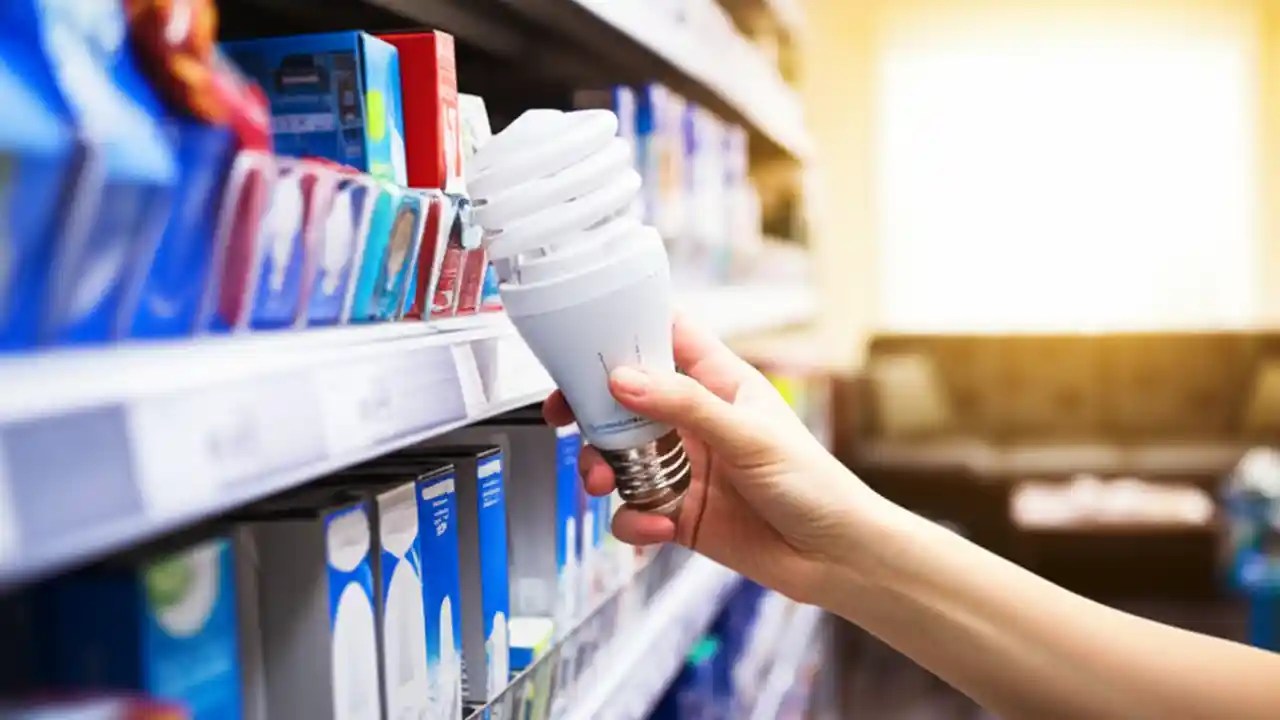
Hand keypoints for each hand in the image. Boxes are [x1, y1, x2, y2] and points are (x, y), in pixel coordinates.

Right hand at [543, 314, 880, 601]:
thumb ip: (684, 406)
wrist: (834, 558)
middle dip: (592, 408)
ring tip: (604, 482)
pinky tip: (658, 526)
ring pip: (620, 457)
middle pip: (625, 399)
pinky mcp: (677, 513)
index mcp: (719, 384)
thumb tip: (624, 380)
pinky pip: (634, 511)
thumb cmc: (814, 485)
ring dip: (602, 468)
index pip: (667, 337)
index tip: (584, 336)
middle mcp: (695, 421)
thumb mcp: (748, 435)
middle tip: (564, 416)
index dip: (627, 329)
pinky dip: (635, 520)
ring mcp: (684, 467)